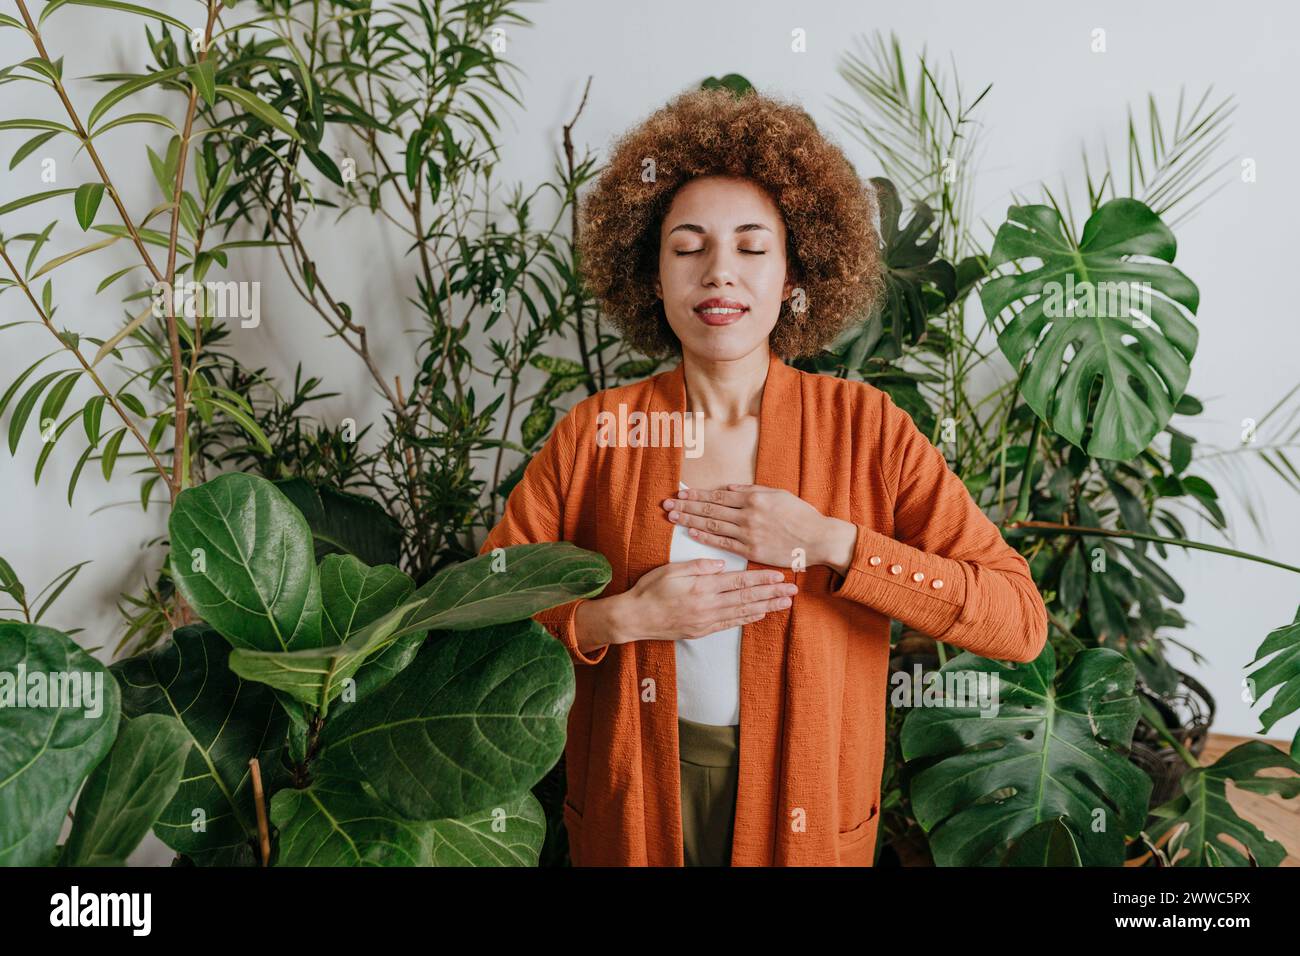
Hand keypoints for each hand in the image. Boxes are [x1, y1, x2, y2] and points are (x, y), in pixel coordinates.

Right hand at [609, 558, 797, 643]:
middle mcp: (708, 605)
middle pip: (747, 598)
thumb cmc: (650, 590)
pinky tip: (760, 615)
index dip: (761, 579)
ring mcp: (706, 620)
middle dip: (772, 594)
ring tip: (785, 604)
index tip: (779, 575)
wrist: (634, 619)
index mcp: (702, 587)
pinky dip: (747, 619)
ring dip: (766, 607)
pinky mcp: (702, 631)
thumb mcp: (671, 570)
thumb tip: (723, 564)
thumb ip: (699, 566)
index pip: (738, 581)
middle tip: (793, 590)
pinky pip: (730, 624)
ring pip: (743, 612)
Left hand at [662, 484, 857, 572]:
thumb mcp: (778, 494)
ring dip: (690, 521)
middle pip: (710, 509)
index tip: (681, 493)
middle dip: (686, 506)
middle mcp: (748, 514)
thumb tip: (729, 487)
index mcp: (754, 498)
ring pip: (712, 526)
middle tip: (667, 505)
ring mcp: (748, 533)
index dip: (697, 495)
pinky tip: (691, 533)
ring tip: (673, 518)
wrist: (817, 539)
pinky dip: (706, 538)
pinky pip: (723, 544)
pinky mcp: (751, 550)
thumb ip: (752, 490)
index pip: (717, 495)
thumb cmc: (800, 515)